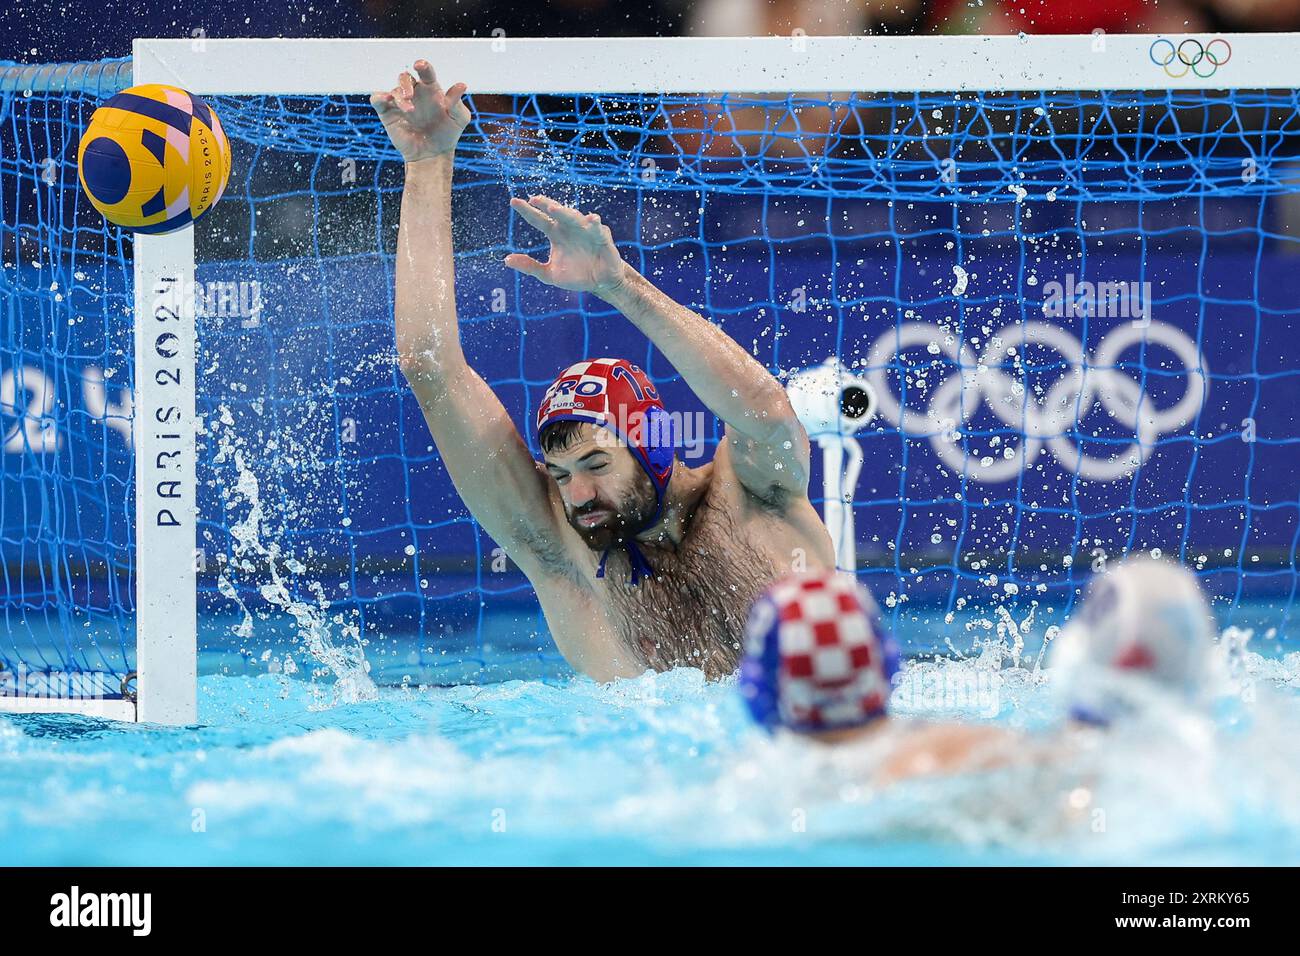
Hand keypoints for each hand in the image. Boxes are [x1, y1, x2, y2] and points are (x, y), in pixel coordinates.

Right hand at [370, 60, 469, 162]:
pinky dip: (379, 97)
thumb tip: (462, 85)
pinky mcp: (388, 113)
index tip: (420, 65)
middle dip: (406, 83)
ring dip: (399, 97)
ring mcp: (400, 103)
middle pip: (405, 78)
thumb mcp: (459, 119)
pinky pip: (378, 99)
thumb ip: (458, 103)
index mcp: (431, 89)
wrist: (433, 154)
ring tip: (409, 110)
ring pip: (394, 90)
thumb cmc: (448, 134)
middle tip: (410, 95)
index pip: (425, 72)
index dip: (423, 66)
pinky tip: (385, 99)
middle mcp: (415, 93)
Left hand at [505, 195, 628, 296]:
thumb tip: (506, 260)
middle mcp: (569, 228)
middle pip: (555, 212)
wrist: (601, 283)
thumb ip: (530, 266)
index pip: (539, 219)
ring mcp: (586, 230)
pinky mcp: (602, 237)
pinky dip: (594, 223)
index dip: (527, 211)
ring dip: (564, 212)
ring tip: (552, 208)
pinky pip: (598, 228)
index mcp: (556, 234)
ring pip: (574, 217)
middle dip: (545, 204)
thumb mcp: (549, 274)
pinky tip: (590, 219)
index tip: (514, 201)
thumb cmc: (576, 275)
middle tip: (534, 199)